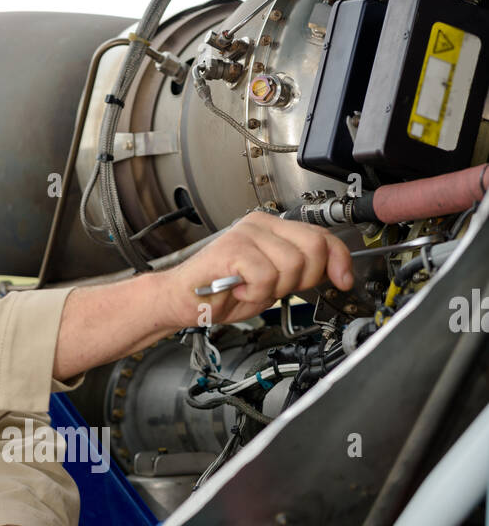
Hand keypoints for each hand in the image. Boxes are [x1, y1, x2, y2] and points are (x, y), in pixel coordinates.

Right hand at [160, 211, 353, 330]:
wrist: (182, 301)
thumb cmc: (220, 292)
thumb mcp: (272, 283)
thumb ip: (300, 272)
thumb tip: (335, 272)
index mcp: (272, 228)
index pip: (321, 236)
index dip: (339, 260)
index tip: (343, 280)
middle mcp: (260, 225)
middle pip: (313, 249)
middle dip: (303, 280)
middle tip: (276, 289)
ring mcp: (246, 234)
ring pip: (291, 266)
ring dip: (272, 290)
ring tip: (250, 290)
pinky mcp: (234, 249)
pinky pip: (266, 277)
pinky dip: (255, 295)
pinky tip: (239, 292)